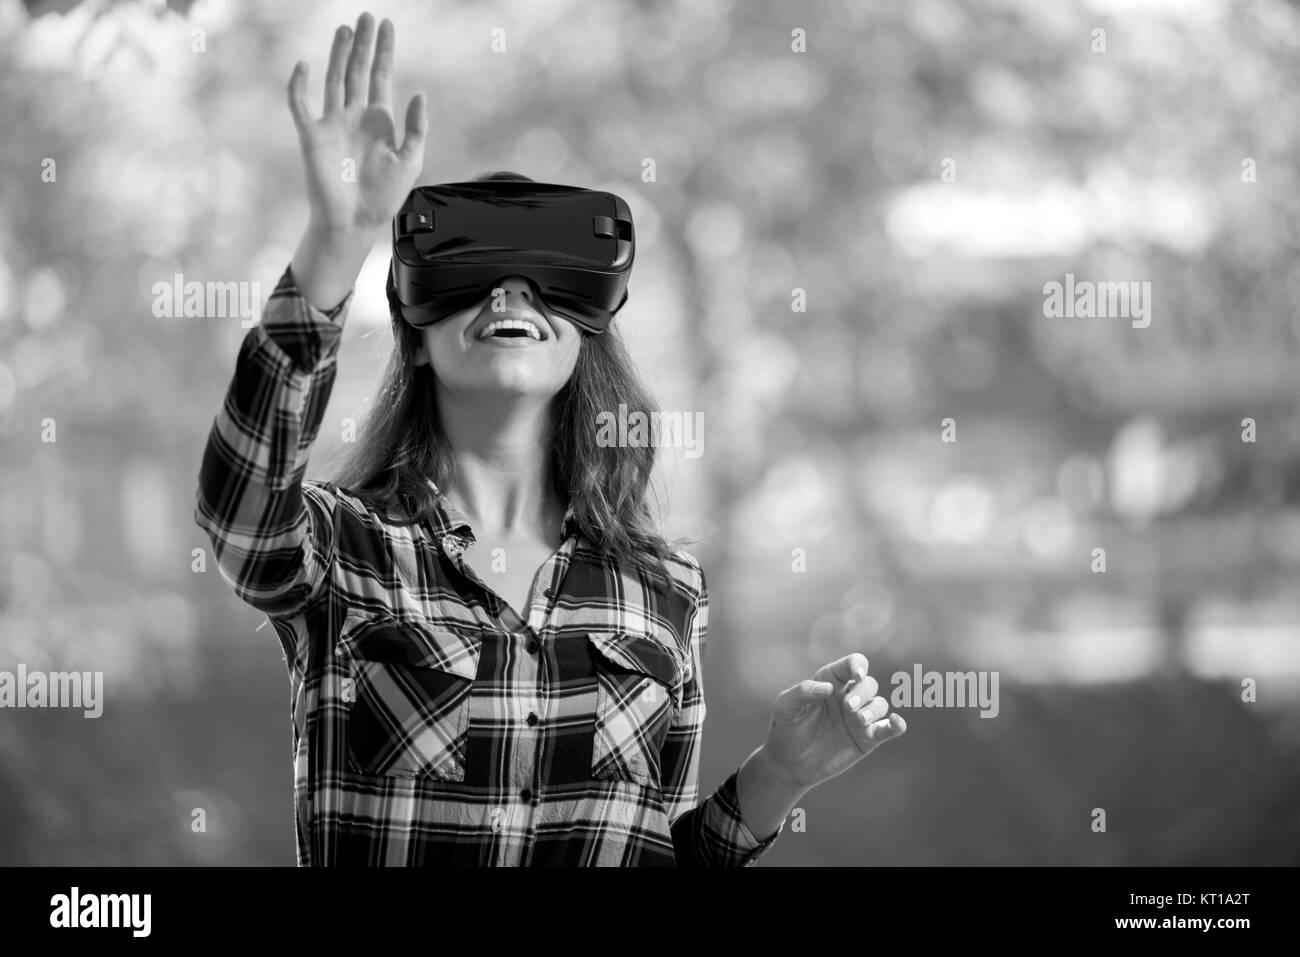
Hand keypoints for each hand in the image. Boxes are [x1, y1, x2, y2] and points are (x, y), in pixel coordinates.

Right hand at [287, 12, 426, 235]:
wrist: (355, 222)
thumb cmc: (383, 196)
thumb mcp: (410, 161)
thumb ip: (416, 128)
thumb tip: (419, 94)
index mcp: (379, 120)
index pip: (381, 76)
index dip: (384, 51)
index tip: (387, 25)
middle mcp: (355, 116)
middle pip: (357, 70)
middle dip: (362, 44)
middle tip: (366, 16)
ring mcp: (332, 123)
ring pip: (334, 80)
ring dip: (338, 54)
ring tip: (345, 29)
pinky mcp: (312, 136)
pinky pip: (302, 105)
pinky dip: (300, 85)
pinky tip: (304, 66)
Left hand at [758, 653, 906, 790]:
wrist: (789, 762)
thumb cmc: (786, 727)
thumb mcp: (786, 706)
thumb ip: (802, 692)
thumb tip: (827, 688)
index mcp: (831, 681)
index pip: (853, 664)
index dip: (858, 665)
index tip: (856, 675)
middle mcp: (849, 696)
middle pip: (869, 684)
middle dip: (863, 692)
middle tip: (849, 706)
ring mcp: (859, 718)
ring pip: (880, 704)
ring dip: (874, 709)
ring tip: (859, 719)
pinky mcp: (866, 739)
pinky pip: (889, 729)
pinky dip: (897, 725)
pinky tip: (896, 722)